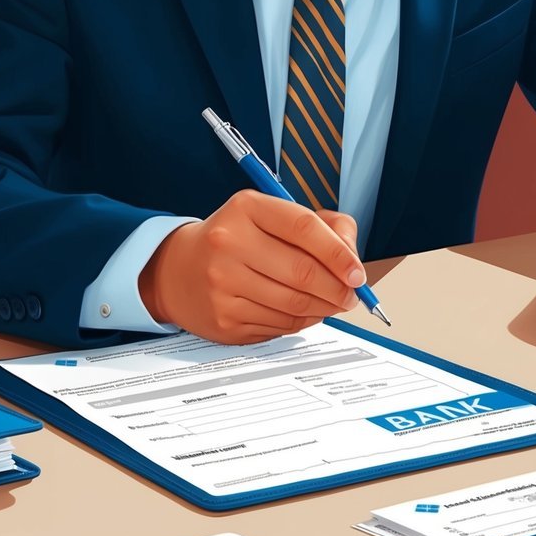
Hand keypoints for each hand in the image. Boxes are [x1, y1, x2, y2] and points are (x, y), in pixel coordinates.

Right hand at [138, 190, 364, 343]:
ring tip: (331, 303)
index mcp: (246, 209)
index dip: (339, 253)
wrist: (177, 271)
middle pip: (303, 273)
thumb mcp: (272, 216)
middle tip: (351, 295)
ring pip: (294, 305)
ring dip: (324, 308)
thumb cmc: (236, 240)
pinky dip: (301, 322)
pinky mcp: (224, 319)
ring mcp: (223, 285)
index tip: (357, 272)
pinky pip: (280, 326)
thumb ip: (323, 226)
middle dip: (338, 289)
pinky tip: (302, 312)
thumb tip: (352, 259)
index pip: (304, 228)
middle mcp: (228, 244)